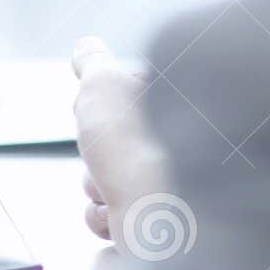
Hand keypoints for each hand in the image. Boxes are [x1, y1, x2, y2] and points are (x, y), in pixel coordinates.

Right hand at [72, 36, 168, 246]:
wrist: (161, 212)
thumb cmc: (133, 142)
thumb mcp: (104, 82)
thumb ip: (93, 62)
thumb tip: (87, 46)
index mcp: (179, 105)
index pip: (125, 97)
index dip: (104, 106)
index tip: (103, 114)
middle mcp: (182, 147)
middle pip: (110, 142)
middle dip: (98, 152)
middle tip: (105, 151)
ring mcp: (171, 188)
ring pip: (105, 181)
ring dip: (97, 187)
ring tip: (115, 188)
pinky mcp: (158, 223)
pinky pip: (109, 216)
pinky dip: (105, 217)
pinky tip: (119, 215)